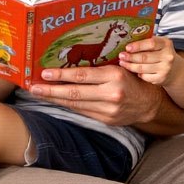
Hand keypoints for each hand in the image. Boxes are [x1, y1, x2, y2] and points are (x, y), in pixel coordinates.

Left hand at [31, 63, 161, 126]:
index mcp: (114, 76)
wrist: (149, 103)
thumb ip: (99, 68)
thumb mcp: (119, 67)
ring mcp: (108, 110)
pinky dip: (68, 106)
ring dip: (56, 99)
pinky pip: (82, 111)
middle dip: (52, 90)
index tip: (45, 73)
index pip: (82, 75)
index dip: (62, 75)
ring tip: (40, 94)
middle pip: (75, 93)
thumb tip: (71, 63)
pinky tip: (57, 101)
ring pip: (76, 104)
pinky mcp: (106, 120)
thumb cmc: (132, 80)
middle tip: (34, 88)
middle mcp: (111, 94)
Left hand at [118, 33, 174, 86]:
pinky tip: (133, 70)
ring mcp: (165, 68)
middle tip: (121, 56)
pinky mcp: (161, 79)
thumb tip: (127, 39)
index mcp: (166, 44)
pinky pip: (144, 76)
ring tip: (122, 63)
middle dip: (130, 57)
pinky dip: (137, 74)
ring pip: (142, 68)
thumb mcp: (159, 44)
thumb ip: (147, 41)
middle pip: (144, 57)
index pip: (151, 44)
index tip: (127, 48)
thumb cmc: (162, 53)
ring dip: (130, 66)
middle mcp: (167, 56)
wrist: (175, 69)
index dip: (138, 46)